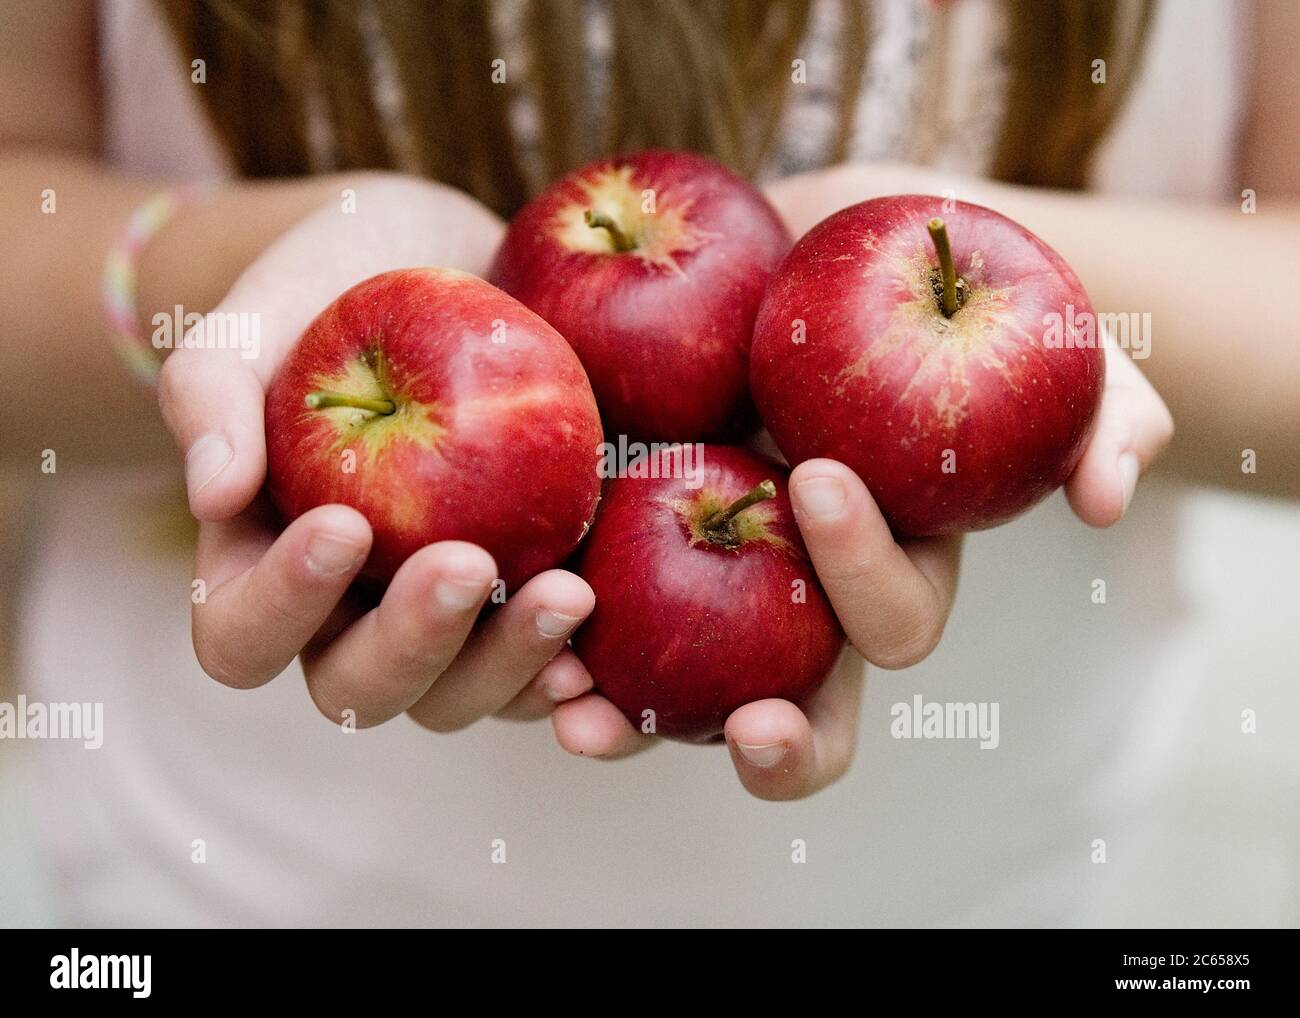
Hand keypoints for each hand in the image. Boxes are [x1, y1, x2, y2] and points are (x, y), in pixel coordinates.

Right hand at [160, 176, 595, 729]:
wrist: (446, 268)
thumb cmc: (333, 288)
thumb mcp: (260, 314)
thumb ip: (212, 393)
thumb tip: (212, 494)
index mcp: (265, 567)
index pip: (242, 633)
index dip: (283, 604)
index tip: (342, 523)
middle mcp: (350, 615)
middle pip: (359, 688)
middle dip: (413, 643)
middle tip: (468, 562)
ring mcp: (444, 621)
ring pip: (458, 697)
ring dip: (508, 666)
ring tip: (567, 596)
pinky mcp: (523, 602)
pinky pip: (541, 675)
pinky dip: (570, 679)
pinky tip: (603, 657)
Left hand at [552, 165, 1172, 800]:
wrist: (780, 247)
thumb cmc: (914, 281)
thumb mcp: (1021, 319)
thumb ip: (1096, 402)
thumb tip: (1107, 502)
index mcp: (884, 570)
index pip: (892, 624)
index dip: (868, 580)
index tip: (814, 479)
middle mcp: (793, 604)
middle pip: (798, 716)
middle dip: (776, 742)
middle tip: (744, 722)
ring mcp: (698, 587)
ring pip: (673, 699)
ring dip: (634, 721)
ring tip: (578, 708)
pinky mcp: (613, 545)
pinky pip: (578, 619)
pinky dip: (542, 636)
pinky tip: (510, 617)